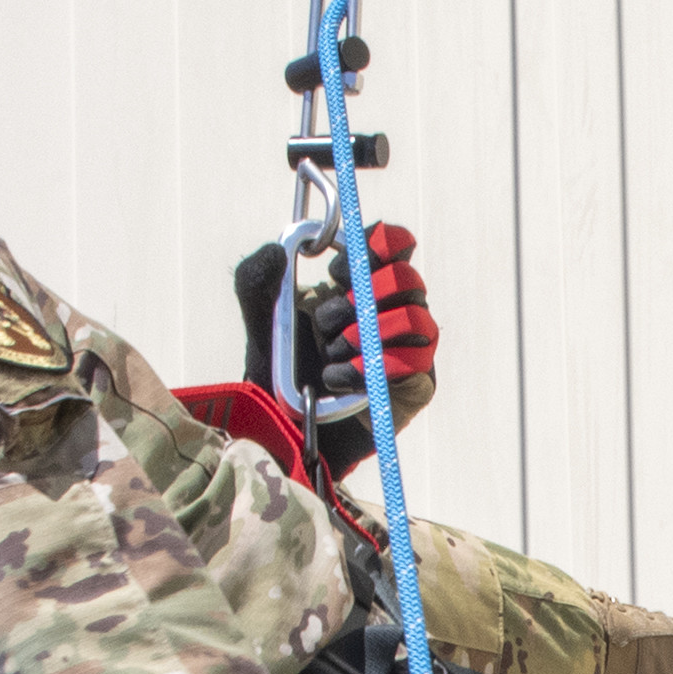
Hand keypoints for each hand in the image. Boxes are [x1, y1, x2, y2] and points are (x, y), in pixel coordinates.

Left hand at [233, 223, 437, 403]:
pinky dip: (373, 367)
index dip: (371, 248)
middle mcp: (395, 308)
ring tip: (331, 353)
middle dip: (361, 297)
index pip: (393, 243)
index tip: (335, 273)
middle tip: (325, 323)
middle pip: (406, 277)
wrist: (292, 430)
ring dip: (367, 333)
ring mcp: (411, 344)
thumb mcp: (261, 323)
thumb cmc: (283, 371)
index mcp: (365, 283)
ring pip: (414, 318)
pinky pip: (415, 362)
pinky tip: (338, 379)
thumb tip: (278, 250)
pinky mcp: (416, 383)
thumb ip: (256, 281)